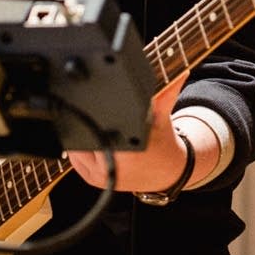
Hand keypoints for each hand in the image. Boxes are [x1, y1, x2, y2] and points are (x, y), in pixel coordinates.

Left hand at [68, 70, 198, 191]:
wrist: (167, 172)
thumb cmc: (163, 142)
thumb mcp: (163, 116)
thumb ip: (166, 92)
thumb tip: (179, 73)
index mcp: (129, 155)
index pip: (96, 127)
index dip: (95, 115)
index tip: (101, 108)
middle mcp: (112, 170)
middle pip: (83, 135)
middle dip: (91, 123)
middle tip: (106, 121)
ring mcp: (100, 178)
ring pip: (76, 147)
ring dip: (83, 136)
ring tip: (105, 133)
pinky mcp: (93, 181)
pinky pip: (77, 159)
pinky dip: (82, 149)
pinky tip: (99, 145)